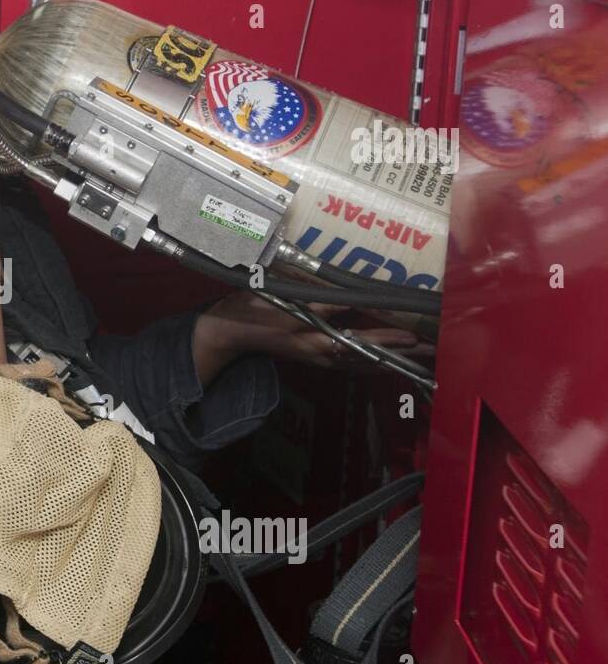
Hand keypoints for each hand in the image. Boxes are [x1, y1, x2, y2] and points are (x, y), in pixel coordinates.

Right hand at [191, 290, 431, 384]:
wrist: (230, 330)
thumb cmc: (255, 311)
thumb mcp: (287, 300)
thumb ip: (321, 301)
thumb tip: (353, 300)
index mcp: (317, 341)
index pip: (362, 341)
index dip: (389, 340)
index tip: (415, 338)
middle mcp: (324, 355)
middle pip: (371, 357)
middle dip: (401, 355)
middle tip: (432, 352)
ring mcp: (320, 359)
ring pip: (364, 363)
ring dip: (392, 360)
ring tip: (419, 356)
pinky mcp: (316, 357)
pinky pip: (352, 364)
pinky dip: (373, 362)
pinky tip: (385, 359)